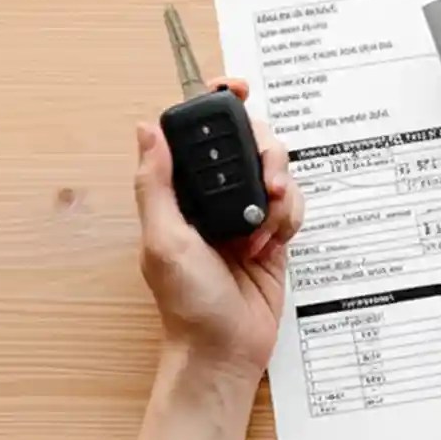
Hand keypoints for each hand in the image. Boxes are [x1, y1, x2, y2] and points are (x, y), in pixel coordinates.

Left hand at [132, 78, 304, 378]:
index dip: (218, 104)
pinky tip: (273, 242)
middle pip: (249, 143)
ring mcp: (246, 214)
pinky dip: (291, 217)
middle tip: (268, 180)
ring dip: (280, 192)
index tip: (236, 88)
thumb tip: (146, 129)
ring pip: (277, 171)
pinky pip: (294, 205)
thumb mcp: (164, 241)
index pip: (198, 134)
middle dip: (265, 155)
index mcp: (180, 194)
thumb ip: (156, 185)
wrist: (225, 351)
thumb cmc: (187, 306)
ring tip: (264, 227)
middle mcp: (213, 198)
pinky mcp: (274, 234)